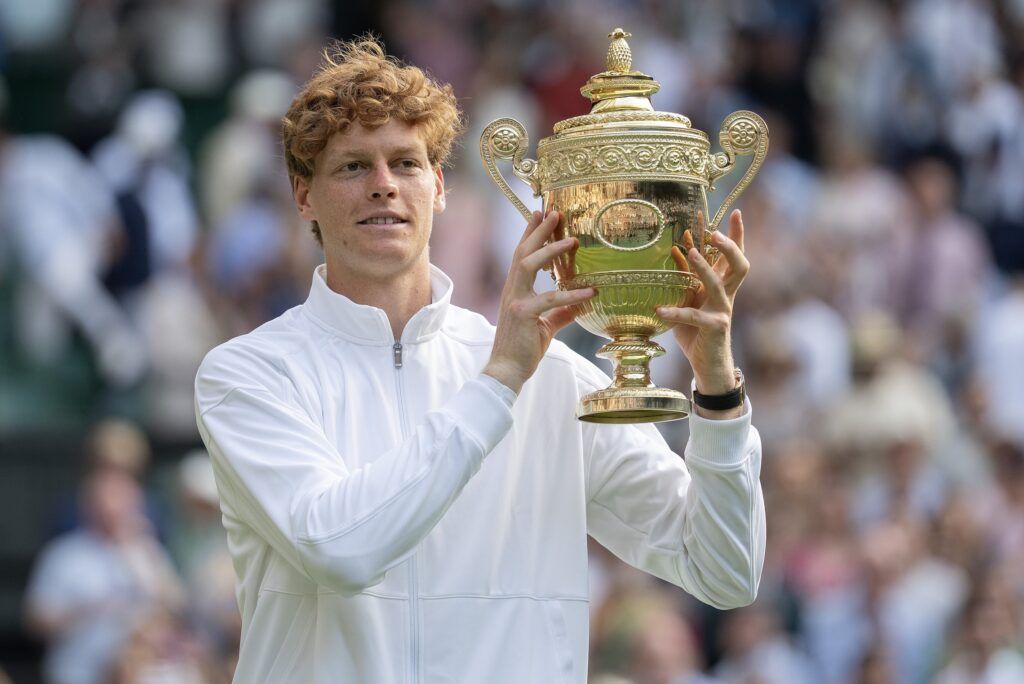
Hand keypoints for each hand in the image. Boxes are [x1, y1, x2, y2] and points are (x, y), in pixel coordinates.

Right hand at [483, 211, 595, 393]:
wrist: (506, 372)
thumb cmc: (523, 350)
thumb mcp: (545, 327)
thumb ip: (560, 314)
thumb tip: (579, 306)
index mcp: (516, 291)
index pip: (522, 256)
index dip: (530, 234)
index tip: (540, 214)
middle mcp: (512, 291)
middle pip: (523, 252)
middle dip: (538, 230)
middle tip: (553, 212)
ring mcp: (515, 301)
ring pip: (528, 265)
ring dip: (550, 250)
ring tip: (571, 239)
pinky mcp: (523, 315)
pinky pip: (550, 299)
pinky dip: (571, 294)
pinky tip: (590, 292)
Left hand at [657, 209, 749, 396]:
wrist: (708, 364)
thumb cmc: (696, 331)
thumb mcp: (688, 300)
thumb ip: (684, 278)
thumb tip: (675, 250)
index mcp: (722, 286)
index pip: (733, 256)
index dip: (736, 234)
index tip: (735, 211)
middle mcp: (727, 295)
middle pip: (739, 264)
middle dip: (729, 246)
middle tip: (714, 232)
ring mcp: (723, 310)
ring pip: (719, 284)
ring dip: (703, 268)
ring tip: (688, 253)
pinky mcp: (715, 328)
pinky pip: (694, 317)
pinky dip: (675, 313)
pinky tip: (658, 311)